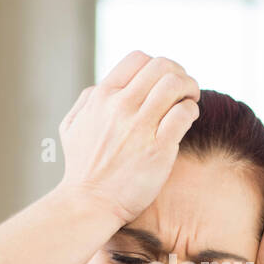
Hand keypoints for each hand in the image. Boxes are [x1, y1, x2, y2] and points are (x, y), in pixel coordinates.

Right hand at [56, 50, 200, 224]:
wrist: (88, 204)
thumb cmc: (81, 168)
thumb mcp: (72, 126)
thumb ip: (87, 101)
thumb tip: (102, 87)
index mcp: (101, 97)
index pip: (139, 59)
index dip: (157, 66)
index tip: (163, 83)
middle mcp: (120, 106)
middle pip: (162, 67)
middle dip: (179, 74)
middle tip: (184, 91)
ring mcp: (139, 127)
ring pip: (175, 84)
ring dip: (189, 89)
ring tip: (189, 102)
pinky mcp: (157, 149)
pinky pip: (183, 114)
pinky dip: (191, 111)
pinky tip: (188, 120)